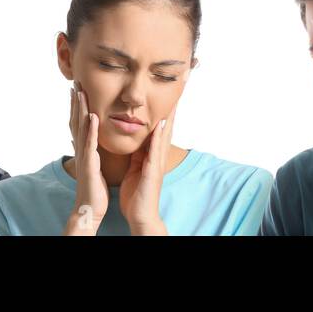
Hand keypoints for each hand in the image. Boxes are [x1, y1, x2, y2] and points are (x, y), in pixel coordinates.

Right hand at [64, 83, 110, 235]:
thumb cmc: (95, 189)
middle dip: (75, 101)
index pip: (79, 123)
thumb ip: (92, 152)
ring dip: (80, 109)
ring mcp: (84, 156)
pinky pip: (90, 143)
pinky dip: (90, 129)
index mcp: (84, 149)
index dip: (77, 106)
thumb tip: (92, 142)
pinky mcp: (90, 164)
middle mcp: (81, 149)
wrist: (91, 208)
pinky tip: (91, 116)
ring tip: (80, 91)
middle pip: (76, 121)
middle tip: (74, 82)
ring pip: (80, 128)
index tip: (77, 88)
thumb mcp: (94, 166)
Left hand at [119, 110, 173, 235]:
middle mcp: (157, 158)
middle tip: (177, 95)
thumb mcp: (135, 170)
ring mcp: (156, 164)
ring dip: (167, 120)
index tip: (166, 99)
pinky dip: (157, 138)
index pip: (157, 132)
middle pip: (165, 131)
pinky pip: (154, 152)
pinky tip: (159, 125)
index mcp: (150, 157)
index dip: (162, 115)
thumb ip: (138, 156)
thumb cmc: (137, 196)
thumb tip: (137, 143)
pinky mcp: (152, 172)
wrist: (140, 216)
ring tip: (172, 103)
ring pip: (163, 138)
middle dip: (171, 113)